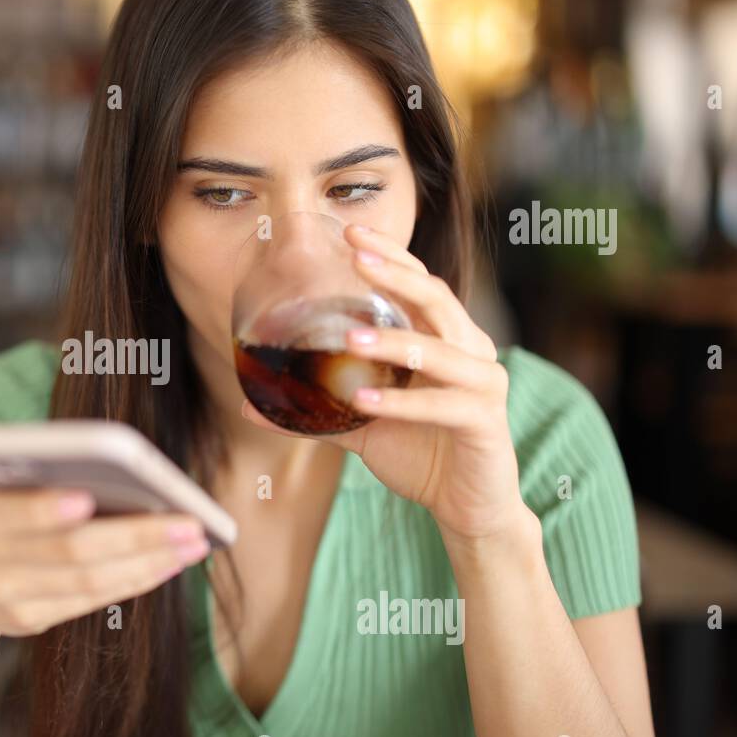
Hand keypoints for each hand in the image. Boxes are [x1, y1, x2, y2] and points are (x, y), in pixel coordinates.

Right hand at [0, 485, 208, 636]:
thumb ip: (35, 480)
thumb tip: (114, 468)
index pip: (18, 515)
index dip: (49, 509)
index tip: (88, 497)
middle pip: (73, 552)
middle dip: (138, 536)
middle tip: (190, 523)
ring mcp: (10, 598)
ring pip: (90, 582)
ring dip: (149, 562)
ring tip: (192, 543)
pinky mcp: (29, 622)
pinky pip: (90, 601)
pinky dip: (133, 580)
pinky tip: (166, 564)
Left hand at [240, 223, 528, 542]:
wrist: (467, 505)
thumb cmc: (419, 452)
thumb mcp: (361, 427)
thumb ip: (314, 412)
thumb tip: (250, 406)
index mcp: (445, 339)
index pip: (419, 285)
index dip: (390, 256)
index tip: (350, 231)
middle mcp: (470, 350)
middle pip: (435, 298)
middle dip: (395, 274)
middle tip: (355, 255)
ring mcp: (483, 382)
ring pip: (437, 350)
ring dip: (392, 340)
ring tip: (349, 337)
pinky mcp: (485, 420)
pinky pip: (441, 403)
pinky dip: (403, 401)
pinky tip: (364, 399)